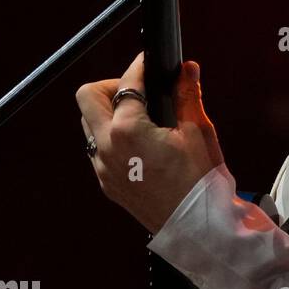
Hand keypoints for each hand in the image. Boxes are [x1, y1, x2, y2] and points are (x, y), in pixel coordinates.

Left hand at [76, 53, 224, 233]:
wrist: (197, 226)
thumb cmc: (200, 182)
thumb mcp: (198, 132)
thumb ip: (187, 96)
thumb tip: (186, 69)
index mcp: (128, 129)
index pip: (126, 83)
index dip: (139, 67)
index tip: (149, 63)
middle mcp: (106, 146)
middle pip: (88, 98)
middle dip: (111, 87)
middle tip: (138, 91)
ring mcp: (102, 167)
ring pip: (89, 125)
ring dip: (108, 114)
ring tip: (139, 118)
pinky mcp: (107, 184)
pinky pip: (98, 151)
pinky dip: (112, 139)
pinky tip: (139, 145)